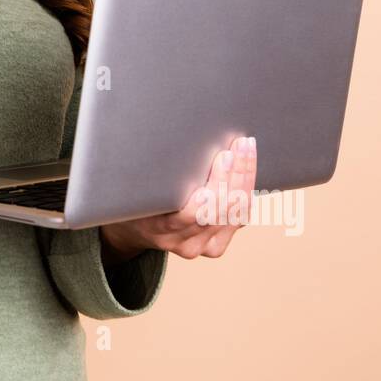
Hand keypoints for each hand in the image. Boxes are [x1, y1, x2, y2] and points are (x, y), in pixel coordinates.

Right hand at [99, 135, 257, 264]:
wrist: (136, 231)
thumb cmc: (134, 200)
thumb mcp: (132, 188)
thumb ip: (148, 171)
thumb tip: (168, 134)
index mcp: (157, 229)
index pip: (188, 215)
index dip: (210, 188)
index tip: (222, 159)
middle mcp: (182, 243)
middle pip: (217, 212)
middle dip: (233, 174)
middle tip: (239, 145)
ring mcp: (202, 247)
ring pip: (233, 214)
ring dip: (244, 178)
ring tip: (246, 149)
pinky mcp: (217, 245)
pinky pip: (239, 218)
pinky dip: (247, 191)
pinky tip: (248, 168)